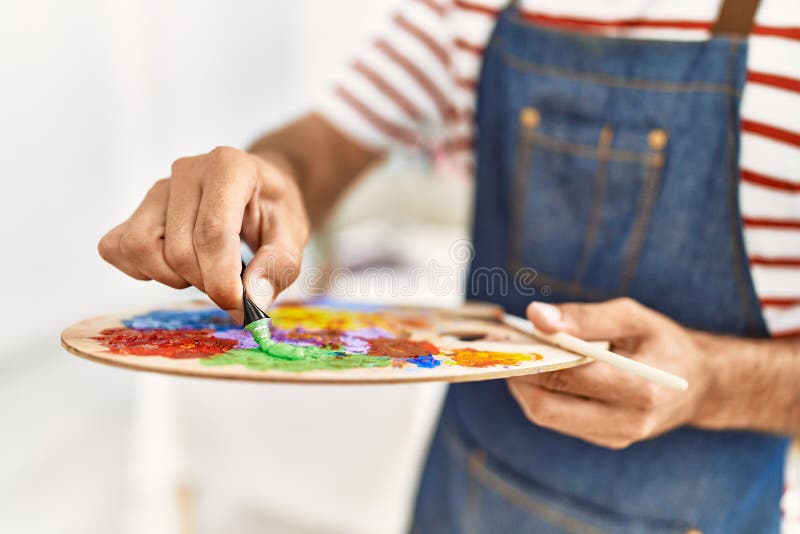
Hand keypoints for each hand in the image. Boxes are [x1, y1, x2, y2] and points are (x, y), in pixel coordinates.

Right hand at [98, 146, 309, 315]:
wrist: (257, 188)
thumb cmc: (273, 211)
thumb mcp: (292, 237)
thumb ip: (277, 268)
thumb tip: (252, 301)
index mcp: (229, 166)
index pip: (212, 232)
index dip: (222, 279)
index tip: (238, 306)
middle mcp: (186, 170)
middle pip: (179, 249)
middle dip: (206, 282)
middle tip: (231, 282)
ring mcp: (156, 188)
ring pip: (141, 248)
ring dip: (172, 276)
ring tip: (203, 270)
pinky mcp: (135, 209)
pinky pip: (117, 248)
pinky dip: (144, 270)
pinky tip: (175, 266)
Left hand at [507, 298, 712, 448]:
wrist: (701, 383)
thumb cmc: (663, 342)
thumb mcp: (632, 317)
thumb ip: (584, 317)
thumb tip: (535, 316)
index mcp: (640, 388)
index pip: (567, 376)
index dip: (529, 356)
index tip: (503, 335)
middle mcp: (628, 421)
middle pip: (547, 406)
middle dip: (518, 376)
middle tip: (501, 347)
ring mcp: (616, 436)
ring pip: (547, 416)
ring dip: (524, 386)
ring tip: (516, 356)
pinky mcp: (607, 440)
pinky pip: (560, 420)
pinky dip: (542, 395)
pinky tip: (539, 371)